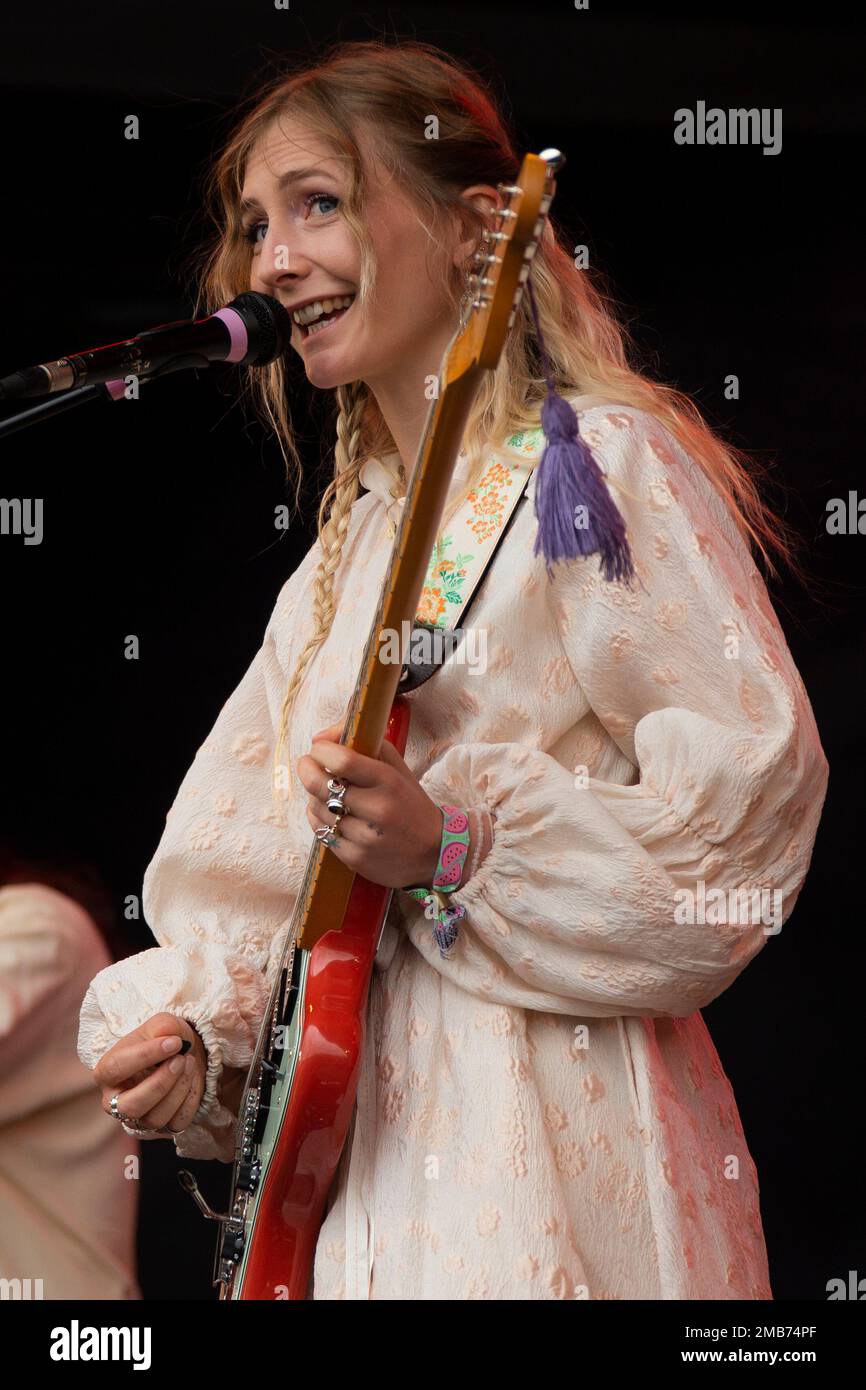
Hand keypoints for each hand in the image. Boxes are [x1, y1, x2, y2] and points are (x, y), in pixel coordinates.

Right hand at [91, 1013, 206, 1137]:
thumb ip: (162, 1025)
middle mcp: (116, 1102)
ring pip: (155, 1118)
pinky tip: (192, 1080)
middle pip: (132, 1106)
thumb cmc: (163, 1040)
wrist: (181, 1055)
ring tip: (190, 1064)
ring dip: (178, 1090)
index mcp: (106, 1073)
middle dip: (160, 1083)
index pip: (116, 1068)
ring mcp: (138, 1118)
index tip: (174, 1042)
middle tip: (181, 1059)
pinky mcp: (162, 1128)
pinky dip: (189, 1101)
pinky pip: (176, 1124)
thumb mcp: (161, 1025)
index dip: (144, 1055)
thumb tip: (167, 1033)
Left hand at [297, 720, 443, 889]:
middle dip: (306, 769)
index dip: (321, 750)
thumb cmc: (412, 805)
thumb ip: (368, 745)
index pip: (343, 760)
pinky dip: (320, 819)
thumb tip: (324, 736)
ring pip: (317, 808)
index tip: (318, 748)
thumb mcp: (399, 769)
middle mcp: (377, 809)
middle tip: (307, 764)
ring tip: (326, 793)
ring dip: (315, 796)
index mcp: (389, 782)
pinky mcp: (355, 858)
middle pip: (320, 784)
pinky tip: (332, 815)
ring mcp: (364, 836)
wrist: (434, 854)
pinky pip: (321, 832)